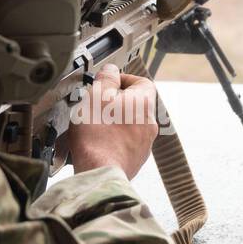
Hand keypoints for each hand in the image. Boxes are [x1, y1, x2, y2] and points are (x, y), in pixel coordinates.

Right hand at [68, 63, 158, 180]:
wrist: (100, 172)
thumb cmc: (98, 136)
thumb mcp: (96, 95)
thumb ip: (106, 78)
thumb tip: (110, 71)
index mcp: (144, 104)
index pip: (142, 81)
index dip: (125, 79)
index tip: (109, 83)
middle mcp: (149, 124)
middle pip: (135, 104)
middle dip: (115, 102)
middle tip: (96, 104)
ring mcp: (143, 144)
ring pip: (129, 125)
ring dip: (113, 121)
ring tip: (93, 125)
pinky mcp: (134, 160)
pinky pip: (124, 143)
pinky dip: (112, 140)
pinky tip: (96, 143)